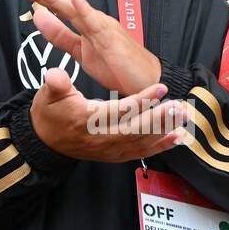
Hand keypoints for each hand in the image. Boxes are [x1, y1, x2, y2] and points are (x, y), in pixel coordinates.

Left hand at [17, 0, 161, 97]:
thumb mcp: (81, 52)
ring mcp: (103, 28)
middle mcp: (94, 22)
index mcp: (85, 25)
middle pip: (65, 4)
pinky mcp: (112, 39)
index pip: (60, 8)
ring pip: (76, 10)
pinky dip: (86, 9)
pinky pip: (97, 23)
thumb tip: (38, 17)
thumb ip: (60, 36)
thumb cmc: (118, 67)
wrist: (149, 82)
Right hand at [29, 66, 184, 162]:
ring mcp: (110, 150)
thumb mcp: (47, 95)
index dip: (141, 101)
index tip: (160, 89)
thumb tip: (55, 74)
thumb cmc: (49, 114)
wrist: (44, 141)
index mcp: (86, 121)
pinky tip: (178, 137)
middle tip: (179, 106)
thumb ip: (55, 84)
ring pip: (142, 141)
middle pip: (136, 129)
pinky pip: (142, 151)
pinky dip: (161, 146)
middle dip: (160, 118)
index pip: (118, 110)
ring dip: (165, 130)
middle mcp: (101, 139)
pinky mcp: (116, 155)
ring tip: (183, 117)